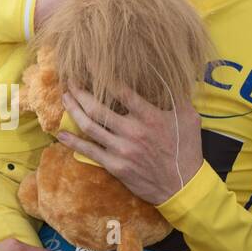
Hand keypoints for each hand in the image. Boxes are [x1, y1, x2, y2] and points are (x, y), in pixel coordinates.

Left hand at [56, 83, 201, 205]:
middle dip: (80, 93)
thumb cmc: (187, 149)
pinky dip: (73, 142)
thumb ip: (179, 96)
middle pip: (98, 108)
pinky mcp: (115, 166)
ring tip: (65, 98)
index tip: (89, 65)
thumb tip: (171, 75)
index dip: (103, 76)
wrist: (182, 185)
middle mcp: (133, 131)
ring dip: (74, 111)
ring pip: (90, 126)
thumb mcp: (189, 118)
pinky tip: (61, 134)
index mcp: (150, 117)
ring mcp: (122, 150)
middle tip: (70, 82)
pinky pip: (89, 151)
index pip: (122, 91)